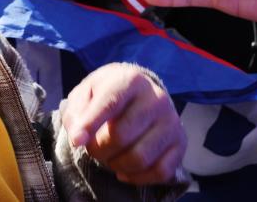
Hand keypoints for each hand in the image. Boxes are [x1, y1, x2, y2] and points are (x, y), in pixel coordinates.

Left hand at [61, 63, 185, 184]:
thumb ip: (76, 112)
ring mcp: (171, 120)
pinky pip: (161, 172)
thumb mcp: (85, 93)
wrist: (138, 92)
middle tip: (93, 148)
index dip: (90, 125)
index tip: (76, 142)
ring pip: (140, 158)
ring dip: (116, 165)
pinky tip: (125, 168)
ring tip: (109, 156)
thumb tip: (78, 137)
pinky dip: (137, 177)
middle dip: (98, 150)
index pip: (110, 104)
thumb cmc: (106, 94)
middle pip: (121, 137)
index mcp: (131, 80)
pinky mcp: (180, 141)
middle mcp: (156, 98)